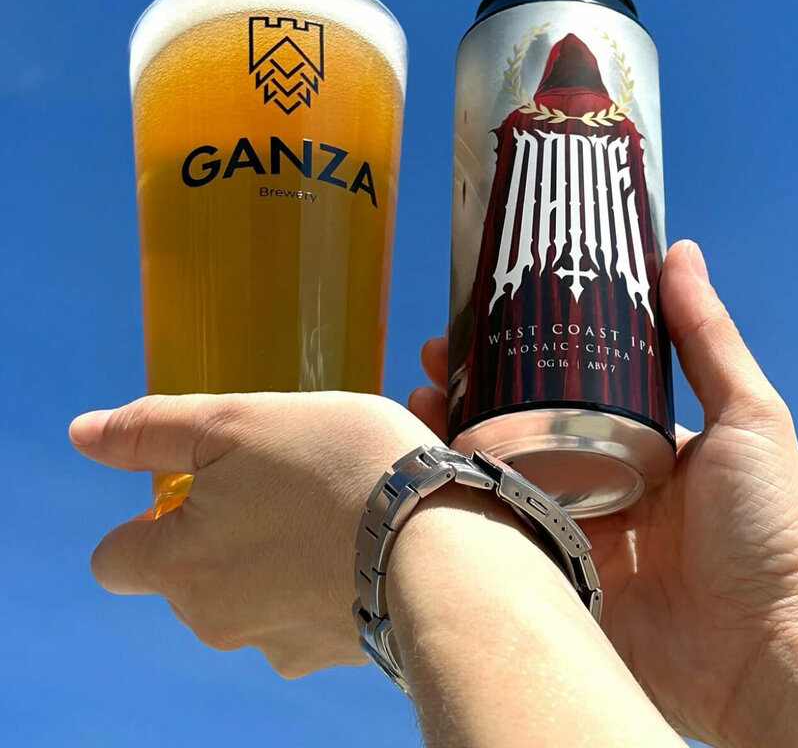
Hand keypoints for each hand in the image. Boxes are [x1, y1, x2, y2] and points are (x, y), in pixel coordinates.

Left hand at [69, 392, 434, 676]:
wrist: (440, 543)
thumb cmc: (336, 467)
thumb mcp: (235, 421)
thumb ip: (152, 429)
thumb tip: (82, 433)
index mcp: (181, 565)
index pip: (115, 558)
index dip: (148, 517)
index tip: (204, 483)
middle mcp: (218, 619)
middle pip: (190, 572)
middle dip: (223, 526)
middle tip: (282, 478)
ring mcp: (278, 642)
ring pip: (252, 589)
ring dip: (276, 549)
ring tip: (332, 502)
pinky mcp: (334, 650)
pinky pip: (307, 607)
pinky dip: (321, 574)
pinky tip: (361, 537)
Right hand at [410, 240, 797, 747]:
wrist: (762, 655)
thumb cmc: (769, 532)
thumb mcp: (748, 418)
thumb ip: (708, 338)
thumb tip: (679, 251)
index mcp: (638, 442)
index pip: (566, 383)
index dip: (523, 352)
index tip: (483, 320)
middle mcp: (599, 481)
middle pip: (519, 424)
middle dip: (471, 389)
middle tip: (432, 359)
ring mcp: (571, 531)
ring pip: (496, 473)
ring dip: (452, 438)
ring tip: (418, 403)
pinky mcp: (552, 579)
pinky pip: (496, 534)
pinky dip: (460, 503)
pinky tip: (429, 471)